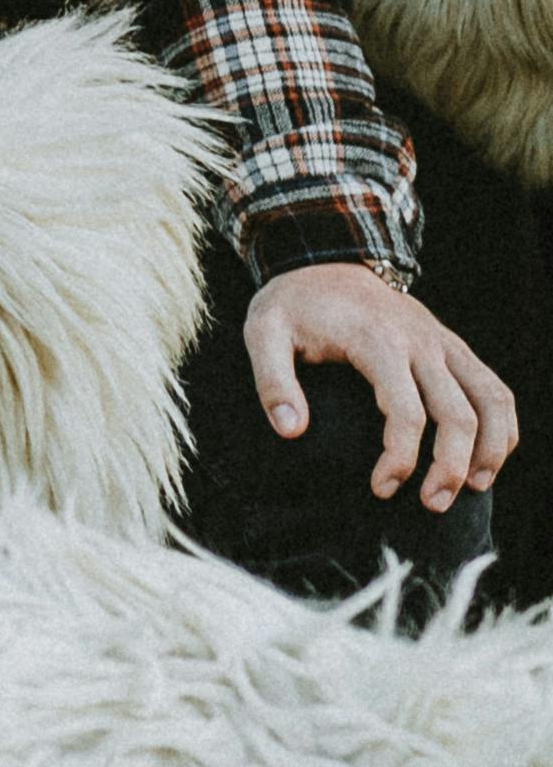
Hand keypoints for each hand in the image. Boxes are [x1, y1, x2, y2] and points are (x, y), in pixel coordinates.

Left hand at [245, 262, 523, 512]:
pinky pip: (494, 388)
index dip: (400, 457)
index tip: (381, 488)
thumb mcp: (263, 332)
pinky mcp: (454, 347)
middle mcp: (421, 343)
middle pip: (458, 414)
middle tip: (432, 505)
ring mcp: (444, 343)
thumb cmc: (293, 304)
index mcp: (376, 342)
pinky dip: (503, 425)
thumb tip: (291, 431)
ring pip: (492, 399)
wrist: (325, 261)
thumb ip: (273, 381)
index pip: (406, 411)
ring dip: (491, 449)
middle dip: (450, 466)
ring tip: (474, 489)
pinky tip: (488, 458)